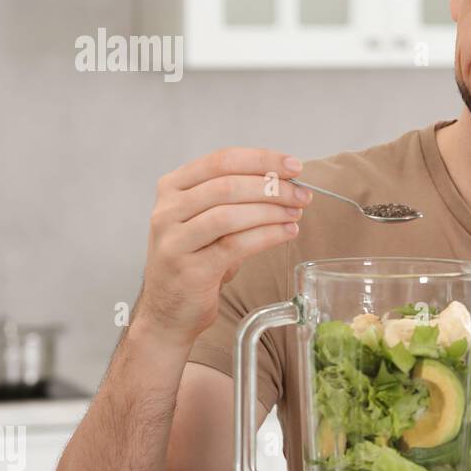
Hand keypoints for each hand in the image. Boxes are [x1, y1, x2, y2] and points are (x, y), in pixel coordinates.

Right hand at [136, 147, 311, 344]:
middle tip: (302, 194)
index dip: (262, 160)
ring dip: (271, 211)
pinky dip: (267, 235)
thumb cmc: (196, 259)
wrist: (169, 310)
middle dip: (272, 187)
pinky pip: (235, 245)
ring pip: (230, 214)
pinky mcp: (190, 269)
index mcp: (173, 187)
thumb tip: (287, 183)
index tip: (293, 166)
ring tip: (296, 213)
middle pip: (227, 185)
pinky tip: (287, 232)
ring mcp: (175, 240)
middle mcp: (167, 210)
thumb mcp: (209, 219)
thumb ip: (237, 197)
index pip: (221, 160)